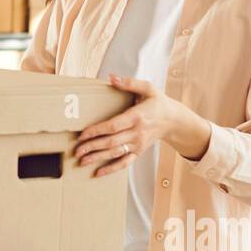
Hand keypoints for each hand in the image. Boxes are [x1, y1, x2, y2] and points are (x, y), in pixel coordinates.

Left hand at [73, 74, 211, 175]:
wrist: (174, 121)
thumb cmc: (159, 103)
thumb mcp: (148, 88)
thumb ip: (130, 83)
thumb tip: (111, 77)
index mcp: (136, 117)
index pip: (113, 126)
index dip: (96, 131)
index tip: (82, 134)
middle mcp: (137, 133)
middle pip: (111, 142)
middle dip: (92, 147)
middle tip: (76, 150)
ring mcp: (138, 144)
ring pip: (115, 153)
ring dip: (97, 158)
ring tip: (82, 161)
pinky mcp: (138, 152)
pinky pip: (124, 162)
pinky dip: (111, 169)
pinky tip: (98, 173)